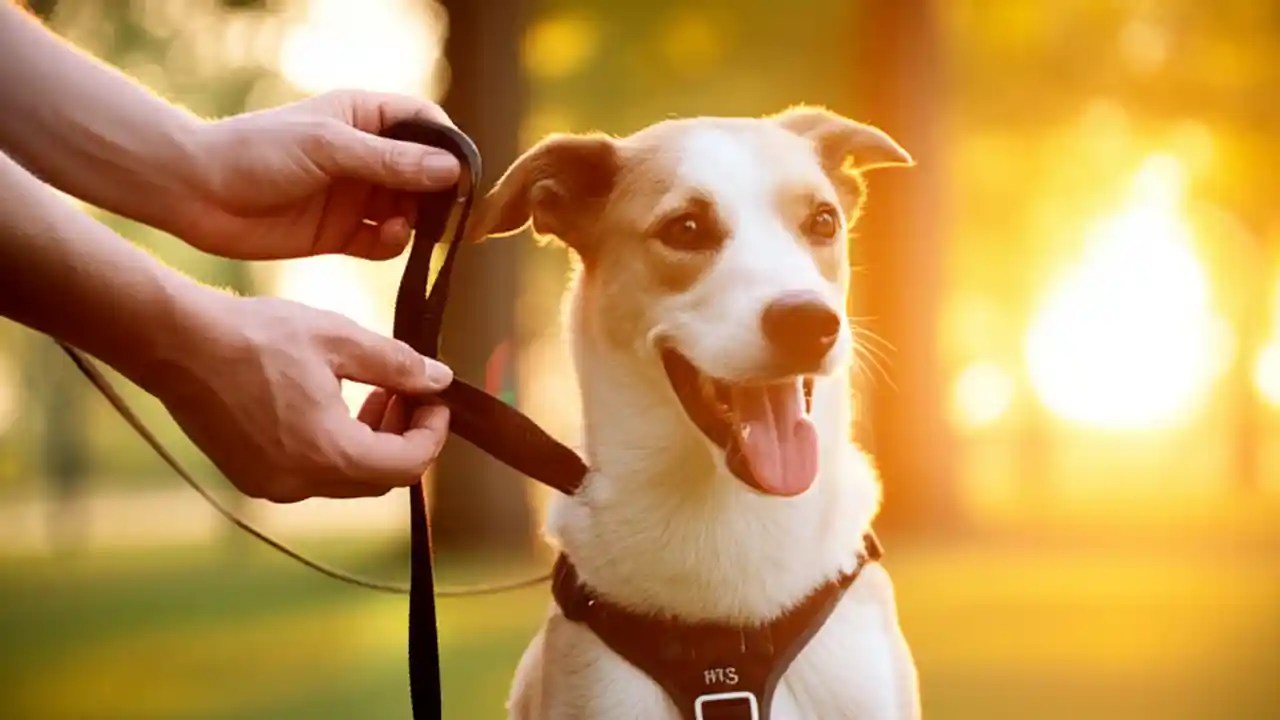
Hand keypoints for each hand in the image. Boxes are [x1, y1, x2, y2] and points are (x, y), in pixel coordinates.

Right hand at [147, 289, 452, 501]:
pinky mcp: (251, 476)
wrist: (178, 342)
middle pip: (380, 478)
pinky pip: (312, 473)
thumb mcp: (340, 340)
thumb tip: (439, 380)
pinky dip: (336, 447)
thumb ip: (398, 365)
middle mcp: (301, 483)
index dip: (433, 432)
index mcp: (330, 454)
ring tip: (375, 391)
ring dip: (372, 441)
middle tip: (409, 393)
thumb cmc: (257, 336)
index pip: (409, 464)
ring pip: (346, 477)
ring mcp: (272, 485)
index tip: (436, 399)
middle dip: (404, 436)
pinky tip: (333, 404)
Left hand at [176, 90, 460, 260]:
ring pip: (410, 211)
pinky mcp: (341, 234)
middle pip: (425, 174)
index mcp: (365, 117)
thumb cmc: (257, 153)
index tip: (464, 173)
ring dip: (418, 221)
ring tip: (409, 226)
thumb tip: (451, 171)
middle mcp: (367, 156)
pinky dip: (393, 243)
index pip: (425, 125)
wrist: (196, 193)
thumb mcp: (329, 148)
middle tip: (452, 214)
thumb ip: (391, 162)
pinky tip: (387, 238)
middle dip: (441, 193)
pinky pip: (384, 242)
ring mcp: (356, 196)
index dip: (449, 147)